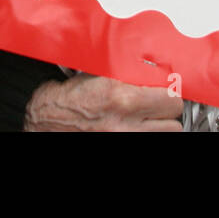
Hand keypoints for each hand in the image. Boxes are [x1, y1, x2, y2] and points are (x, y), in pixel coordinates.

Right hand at [25, 74, 182, 130]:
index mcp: (120, 97)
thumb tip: (148, 70)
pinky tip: (136, 127)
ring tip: (149, 119)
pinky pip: (148, 142)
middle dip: (168, 112)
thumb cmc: (65, 100)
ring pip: (167, 134)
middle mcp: (125, 122)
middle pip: (174, 121)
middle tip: (160, 105)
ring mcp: (123, 138)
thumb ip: (124, 74)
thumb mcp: (96, 76)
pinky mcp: (120, 147)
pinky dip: (145, 133)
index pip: (170, 99)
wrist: (44, 122)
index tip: (167, 90)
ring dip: (161, 126)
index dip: (171, 93)